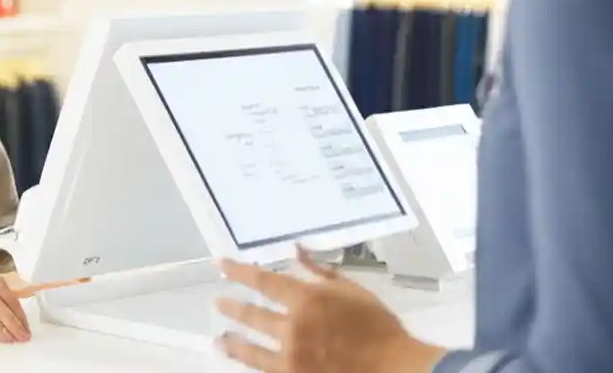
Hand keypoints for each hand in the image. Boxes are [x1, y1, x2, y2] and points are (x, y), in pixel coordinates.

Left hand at [215, 247, 445, 372]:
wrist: (394, 368)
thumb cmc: (377, 326)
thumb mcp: (352, 290)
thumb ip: (320, 272)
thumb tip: (297, 251)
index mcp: (306, 300)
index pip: (263, 281)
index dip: (239, 271)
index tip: (221, 264)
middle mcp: (292, 328)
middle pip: (252, 316)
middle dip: (232, 308)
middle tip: (218, 302)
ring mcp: (291, 359)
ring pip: (251, 351)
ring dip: (233, 343)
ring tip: (220, 340)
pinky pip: (265, 371)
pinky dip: (253, 364)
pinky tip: (245, 361)